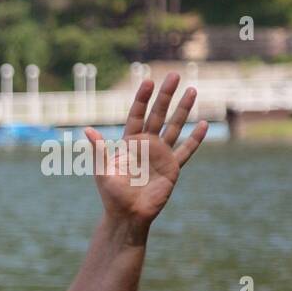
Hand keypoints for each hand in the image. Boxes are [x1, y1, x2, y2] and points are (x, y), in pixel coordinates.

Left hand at [84, 74, 207, 229]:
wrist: (127, 214)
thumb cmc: (112, 194)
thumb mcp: (103, 171)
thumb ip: (99, 150)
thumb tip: (87, 130)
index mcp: (129, 143)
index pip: (137, 115)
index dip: (142, 99)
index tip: (148, 81)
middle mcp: (146, 145)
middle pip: (158, 115)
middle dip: (166, 96)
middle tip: (175, 75)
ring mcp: (161, 155)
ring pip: (175, 127)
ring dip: (184, 110)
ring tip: (193, 90)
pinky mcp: (173, 167)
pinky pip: (186, 151)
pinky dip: (195, 139)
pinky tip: (204, 124)